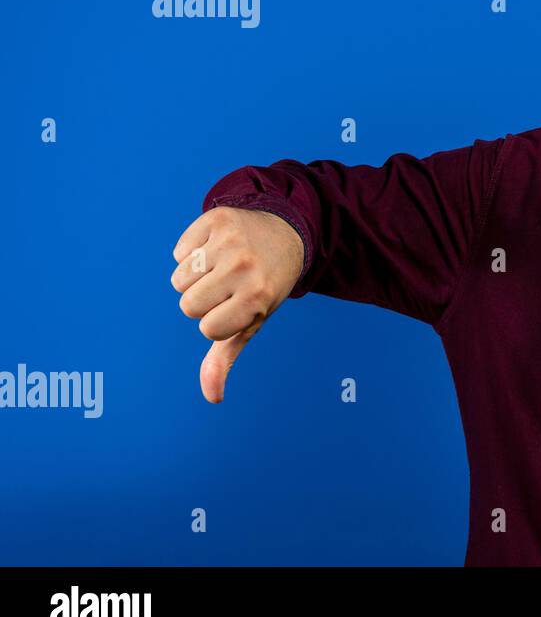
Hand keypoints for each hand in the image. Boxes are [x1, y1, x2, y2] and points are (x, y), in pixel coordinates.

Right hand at [171, 206, 304, 402]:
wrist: (285, 236)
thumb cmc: (264, 286)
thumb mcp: (252, 321)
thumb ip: (226, 358)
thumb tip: (212, 397)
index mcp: (256, 298)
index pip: (207, 327)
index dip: (217, 320)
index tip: (237, 307)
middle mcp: (244, 268)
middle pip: (188, 304)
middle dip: (204, 299)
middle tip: (230, 286)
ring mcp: (231, 241)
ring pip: (179, 278)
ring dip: (195, 276)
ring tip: (223, 267)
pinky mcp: (217, 219)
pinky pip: (180, 250)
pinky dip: (192, 251)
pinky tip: (218, 247)